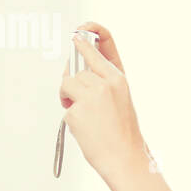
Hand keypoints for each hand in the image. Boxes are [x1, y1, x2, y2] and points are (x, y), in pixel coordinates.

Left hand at [58, 26, 146, 181]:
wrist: (124, 158)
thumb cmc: (121, 132)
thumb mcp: (119, 99)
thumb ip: (101, 81)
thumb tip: (74, 70)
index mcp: (119, 78)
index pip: (103, 46)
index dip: (89, 35)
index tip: (77, 32)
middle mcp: (107, 82)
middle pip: (77, 70)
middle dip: (71, 83)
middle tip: (73, 96)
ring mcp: (92, 95)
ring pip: (67, 84)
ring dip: (67, 98)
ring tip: (81, 115)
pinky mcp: (78, 109)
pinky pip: (65, 106)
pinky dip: (70, 116)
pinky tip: (84, 127)